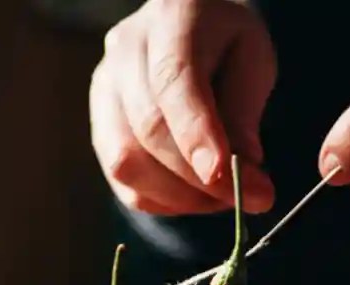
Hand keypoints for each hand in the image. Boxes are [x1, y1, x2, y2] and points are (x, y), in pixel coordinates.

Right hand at [89, 0, 276, 215]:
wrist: (186, 32)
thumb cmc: (225, 44)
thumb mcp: (252, 61)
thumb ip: (244, 114)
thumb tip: (242, 175)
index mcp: (171, 19)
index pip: (175, 85)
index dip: (198, 138)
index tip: (230, 181)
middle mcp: (125, 51)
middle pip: (149, 129)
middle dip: (197, 177)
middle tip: (245, 200)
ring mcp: (103, 89)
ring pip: (125, 160)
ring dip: (177, 195)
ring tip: (218, 199)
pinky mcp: (97, 124)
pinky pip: (120, 180)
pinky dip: (158, 200)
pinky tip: (191, 197)